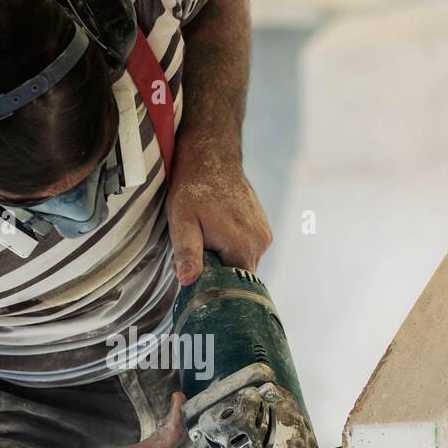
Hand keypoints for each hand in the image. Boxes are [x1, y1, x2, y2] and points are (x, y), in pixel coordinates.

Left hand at [166, 147, 272, 285]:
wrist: (212, 160)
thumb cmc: (193, 191)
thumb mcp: (182, 223)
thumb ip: (187, 253)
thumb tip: (188, 281)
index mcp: (243, 247)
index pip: (230, 287)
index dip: (210, 284)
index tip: (193, 270)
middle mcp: (261, 244)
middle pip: (237, 277)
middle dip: (215, 271)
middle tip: (196, 251)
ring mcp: (265, 236)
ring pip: (241, 263)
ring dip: (222, 259)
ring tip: (206, 237)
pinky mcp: (264, 230)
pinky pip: (246, 250)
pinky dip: (231, 248)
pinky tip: (218, 231)